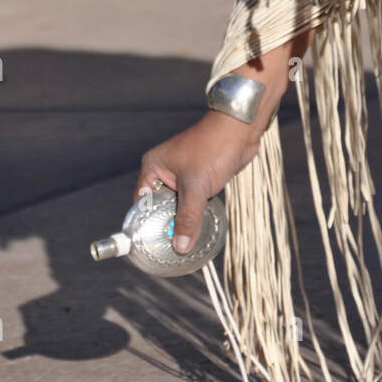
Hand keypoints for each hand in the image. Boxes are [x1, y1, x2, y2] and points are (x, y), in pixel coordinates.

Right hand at [133, 111, 258, 254]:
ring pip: (177, 206)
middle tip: (169, 251)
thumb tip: (180, 246)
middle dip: (166, 226)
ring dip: (182, 222)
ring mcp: (181, 175)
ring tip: (184, 247)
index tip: (150, 247)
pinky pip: (192, 202)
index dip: (145, 225)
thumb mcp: (197, 186)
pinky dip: (194, 214)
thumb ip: (187, 217)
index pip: (141, 203)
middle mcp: (164, 171)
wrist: (240, 130)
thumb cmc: (213, 148)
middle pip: (159, 207)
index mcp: (153, 167)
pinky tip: (198, 231)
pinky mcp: (198, 178)